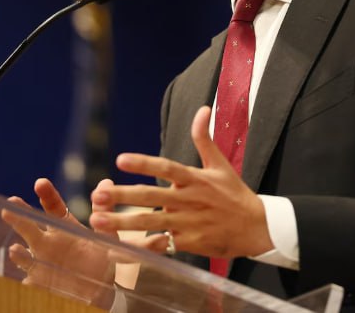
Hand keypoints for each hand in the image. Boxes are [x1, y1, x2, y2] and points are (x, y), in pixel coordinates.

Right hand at [2, 178, 121, 302]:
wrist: (100, 288)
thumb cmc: (101, 257)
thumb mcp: (107, 235)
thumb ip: (104, 212)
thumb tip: (106, 183)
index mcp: (65, 226)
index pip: (53, 207)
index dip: (47, 195)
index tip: (40, 183)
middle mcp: (49, 241)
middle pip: (32, 226)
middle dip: (21, 215)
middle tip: (11, 203)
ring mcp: (43, 261)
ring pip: (26, 255)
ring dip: (19, 253)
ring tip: (15, 249)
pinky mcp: (42, 281)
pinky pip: (32, 282)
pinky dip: (28, 283)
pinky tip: (27, 282)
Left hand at [89, 106, 273, 258]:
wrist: (257, 227)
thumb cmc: (235, 194)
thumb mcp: (221, 164)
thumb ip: (204, 138)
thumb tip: (202, 109)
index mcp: (196, 179)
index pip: (166, 167)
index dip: (144, 164)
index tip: (120, 159)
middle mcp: (190, 200)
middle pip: (152, 197)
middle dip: (123, 196)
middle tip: (97, 195)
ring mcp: (189, 223)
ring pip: (150, 222)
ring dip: (122, 222)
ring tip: (97, 220)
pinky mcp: (189, 243)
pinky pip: (160, 244)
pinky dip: (140, 246)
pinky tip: (119, 246)